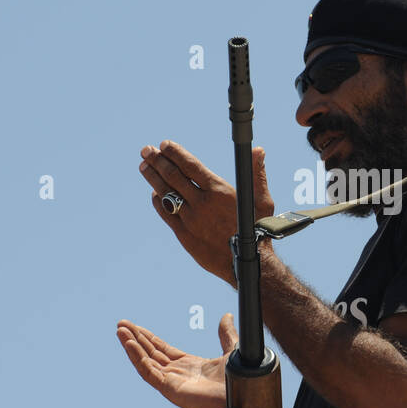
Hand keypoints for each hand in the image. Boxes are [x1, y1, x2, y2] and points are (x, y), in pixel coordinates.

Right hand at [116, 313, 239, 407]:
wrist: (247, 395)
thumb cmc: (241, 380)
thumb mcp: (232, 349)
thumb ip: (226, 334)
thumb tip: (226, 316)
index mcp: (190, 366)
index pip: (162, 349)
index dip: (148, 337)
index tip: (135, 326)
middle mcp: (178, 374)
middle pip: (151, 353)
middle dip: (136, 338)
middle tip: (121, 324)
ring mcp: (173, 383)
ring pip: (146, 361)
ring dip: (132, 346)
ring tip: (120, 330)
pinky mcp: (170, 390)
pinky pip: (149, 373)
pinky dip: (137, 358)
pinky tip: (129, 344)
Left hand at [139, 140, 275, 287]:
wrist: (248, 262)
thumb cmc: (258, 230)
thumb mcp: (262, 200)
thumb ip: (256, 174)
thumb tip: (258, 151)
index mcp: (219, 191)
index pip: (190, 165)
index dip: (175, 153)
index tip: (164, 144)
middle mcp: (201, 203)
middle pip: (173, 176)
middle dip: (157, 160)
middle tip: (146, 150)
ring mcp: (190, 219)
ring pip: (165, 193)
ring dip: (153, 178)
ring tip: (144, 166)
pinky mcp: (184, 234)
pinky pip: (166, 214)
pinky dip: (158, 201)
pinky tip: (154, 194)